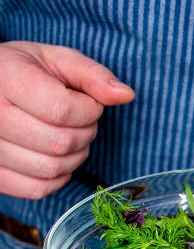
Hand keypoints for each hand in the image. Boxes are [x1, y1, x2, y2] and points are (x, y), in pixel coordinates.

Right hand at [0, 41, 134, 198]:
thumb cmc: (26, 71)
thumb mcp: (58, 60)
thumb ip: (92, 75)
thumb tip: (126, 95)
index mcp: (6, 80)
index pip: (61, 110)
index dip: (89, 110)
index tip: (88, 103)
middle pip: (59, 143)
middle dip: (85, 132)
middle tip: (80, 120)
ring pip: (50, 168)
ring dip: (75, 156)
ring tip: (68, 135)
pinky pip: (36, 188)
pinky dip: (58, 176)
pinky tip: (56, 156)